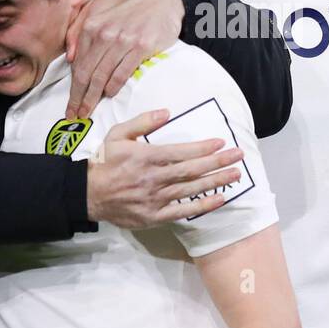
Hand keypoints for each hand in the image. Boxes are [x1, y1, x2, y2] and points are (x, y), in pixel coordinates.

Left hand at [66, 0, 183, 117]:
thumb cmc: (129, 6)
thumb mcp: (98, 8)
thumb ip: (78, 28)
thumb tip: (70, 57)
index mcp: (91, 25)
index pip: (78, 64)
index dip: (72, 87)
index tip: (70, 104)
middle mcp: (104, 34)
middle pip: (87, 74)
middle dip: (79, 98)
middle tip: (75, 115)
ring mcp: (123, 41)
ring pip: (102, 77)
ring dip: (93, 98)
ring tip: (88, 111)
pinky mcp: (141, 47)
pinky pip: (122, 73)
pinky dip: (114, 87)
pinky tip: (109, 94)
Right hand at [87, 110, 244, 227]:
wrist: (89, 194)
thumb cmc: (106, 162)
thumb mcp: (118, 134)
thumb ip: (142, 122)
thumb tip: (166, 112)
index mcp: (147, 157)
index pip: (182, 152)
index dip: (204, 148)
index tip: (221, 142)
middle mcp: (154, 178)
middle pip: (193, 170)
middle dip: (218, 162)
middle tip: (239, 155)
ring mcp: (156, 199)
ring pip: (192, 189)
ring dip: (217, 181)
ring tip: (236, 174)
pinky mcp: (155, 215)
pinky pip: (184, 210)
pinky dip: (203, 205)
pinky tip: (219, 198)